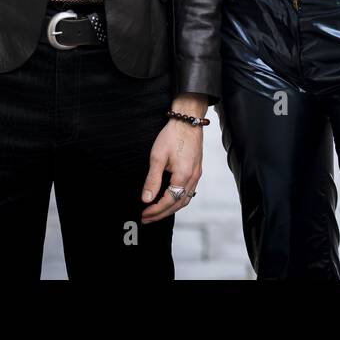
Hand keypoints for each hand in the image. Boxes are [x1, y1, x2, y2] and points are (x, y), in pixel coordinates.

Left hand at [140, 99, 204, 223]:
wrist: (188, 121)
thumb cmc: (172, 135)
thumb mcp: (157, 157)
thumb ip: (152, 180)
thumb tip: (146, 199)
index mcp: (183, 176)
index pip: (168, 201)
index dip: (155, 210)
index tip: (143, 214)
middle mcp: (192, 178)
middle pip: (178, 204)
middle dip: (161, 214)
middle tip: (147, 219)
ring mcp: (196, 175)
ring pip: (185, 199)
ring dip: (170, 209)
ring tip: (156, 213)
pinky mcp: (196, 170)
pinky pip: (189, 192)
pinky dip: (178, 200)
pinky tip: (170, 199)